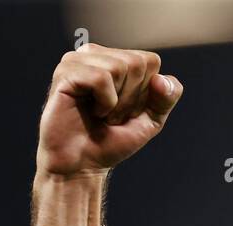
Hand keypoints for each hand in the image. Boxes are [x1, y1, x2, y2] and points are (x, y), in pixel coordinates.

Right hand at [37, 43, 181, 177]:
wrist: (82, 164)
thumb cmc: (112, 140)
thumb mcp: (151, 120)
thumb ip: (166, 98)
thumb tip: (162, 79)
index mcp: (114, 59)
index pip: (150, 60)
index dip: (147, 92)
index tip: (129, 110)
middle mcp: (95, 54)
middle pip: (137, 62)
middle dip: (132, 98)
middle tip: (113, 115)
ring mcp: (77, 60)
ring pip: (119, 67)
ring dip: (118, 102)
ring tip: (102, 114)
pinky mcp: (66, 73)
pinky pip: (101, 78)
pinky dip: (105, 103)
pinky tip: (93, 112)